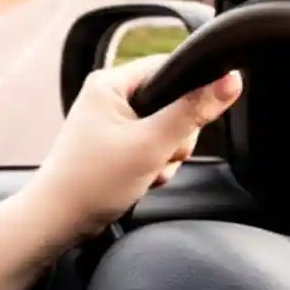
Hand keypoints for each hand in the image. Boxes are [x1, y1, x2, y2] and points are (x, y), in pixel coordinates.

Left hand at [24, 55, 242, 242]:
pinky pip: (155, 147)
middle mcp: (111, 97)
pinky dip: (155, 165)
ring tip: (145, 170)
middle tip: (157, 154)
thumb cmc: (92, 181)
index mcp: (111, 82)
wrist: (58, 222)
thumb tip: (230, 81)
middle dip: (175, 136)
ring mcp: (114, 123)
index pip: (169, 67)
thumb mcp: (151, 144)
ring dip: (167, 155)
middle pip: (174, 103)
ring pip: (168, 130)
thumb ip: (193, 111)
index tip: (194, 117)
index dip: (191, 91)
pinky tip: (142, 178)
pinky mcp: (117, 145)